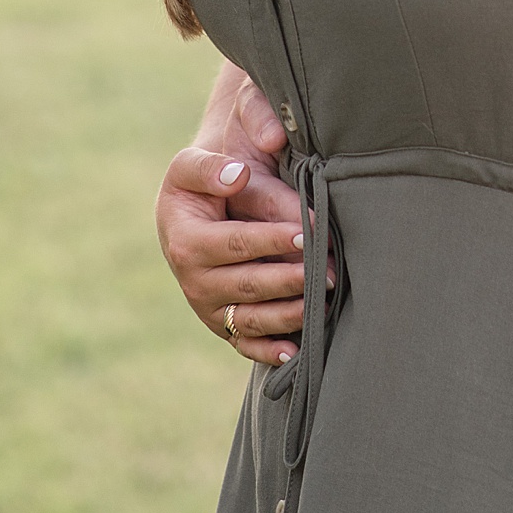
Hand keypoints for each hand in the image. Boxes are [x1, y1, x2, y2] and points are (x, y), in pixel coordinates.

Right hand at [155, 82, 311, 364]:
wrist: (201, 205)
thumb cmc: (206, 177)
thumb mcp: (195, 161)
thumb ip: (213, 164)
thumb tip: (238, 174)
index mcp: (184, 238)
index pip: (233, 243)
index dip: (269, 239)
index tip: (305, 231)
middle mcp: (192, 279)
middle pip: (247, 285)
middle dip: (290, 279)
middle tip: (328, 272)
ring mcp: (208, 306)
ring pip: (251, 319)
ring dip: (289, 314)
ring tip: (324, 302)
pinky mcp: (224, 324)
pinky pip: (247, 344)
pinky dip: (270, 351)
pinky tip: (297, 351)